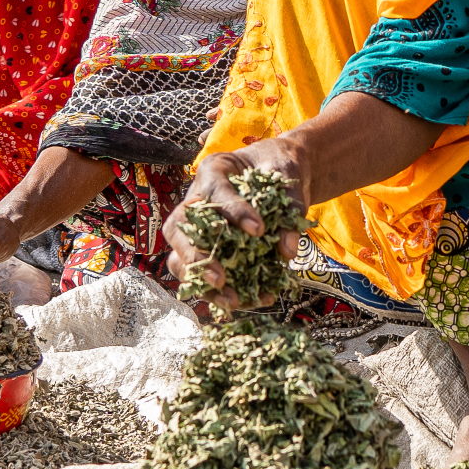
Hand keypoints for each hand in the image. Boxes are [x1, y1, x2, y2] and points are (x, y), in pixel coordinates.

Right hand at [162, 137, 310, 311]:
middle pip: (177, 227)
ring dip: (200, 281)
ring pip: (178, 255)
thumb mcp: (288, 180)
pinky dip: (218, 290)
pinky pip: (199, 272)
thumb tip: (287, 251)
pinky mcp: (205, 247)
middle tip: (221, 278)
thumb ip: (291, 208)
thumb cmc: (277, 167)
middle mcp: (196, 198)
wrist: (276, 170)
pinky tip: (245, 301)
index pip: (215, 191)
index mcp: (213, 170)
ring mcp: (196, 225)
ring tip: (230, 300)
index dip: (234, 212)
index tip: (259, 231)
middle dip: (197, 256)